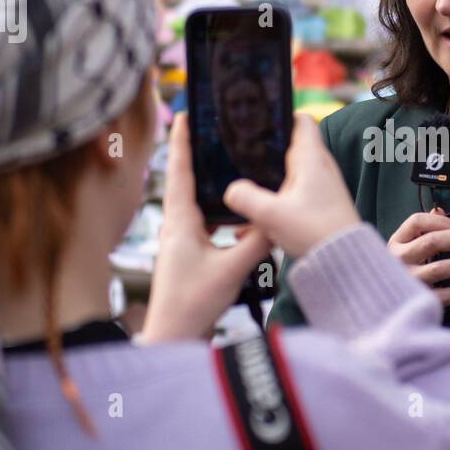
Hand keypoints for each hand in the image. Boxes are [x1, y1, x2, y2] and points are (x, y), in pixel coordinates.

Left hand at [139, 113, 273, 343]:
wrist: (173, 336)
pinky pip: (203, 221)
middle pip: (185, 180)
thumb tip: (276, 219)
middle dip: (196, 153)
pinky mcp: (188, 254)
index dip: (183, 141)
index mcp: (180, 221)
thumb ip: (256, 241)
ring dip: (207, 181)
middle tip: (209, 129)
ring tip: (223, 161)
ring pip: (195, 201)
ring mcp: (180, 240)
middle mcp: (176, 226)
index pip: (181, 171)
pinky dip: (216, 208)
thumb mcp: (232, 269)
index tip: (184, 113)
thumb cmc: (193, 303)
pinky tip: (233, 211)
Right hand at [221, 112, 360, 259]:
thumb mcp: (272, 215)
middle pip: (292, 146)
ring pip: (291, 172)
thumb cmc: (317, 233)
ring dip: (272, 177)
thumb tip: (231, 190)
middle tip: (243, 153)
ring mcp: (322, 186)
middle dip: (268, 149)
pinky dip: (279, 197)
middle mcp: (320, 168)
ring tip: (248, 186)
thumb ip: (247, 199)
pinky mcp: (320, 204)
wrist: (344, 262)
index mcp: (311, 159)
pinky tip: (261, 214)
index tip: (260, 120)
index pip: (301, 121)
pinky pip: (295, 192)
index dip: (281, 115)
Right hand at [387, 210, 449, 307]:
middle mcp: (399, 259)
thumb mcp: (403, 245)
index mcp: (396, 242)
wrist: (381, 299)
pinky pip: (443, 295)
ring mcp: (407, 280)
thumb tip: (439, 211)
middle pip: (432, 242)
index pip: (418, 222)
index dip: (443, 221)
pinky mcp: (416, 299)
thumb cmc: (398, 269)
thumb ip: (421, 228)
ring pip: (439, 268)